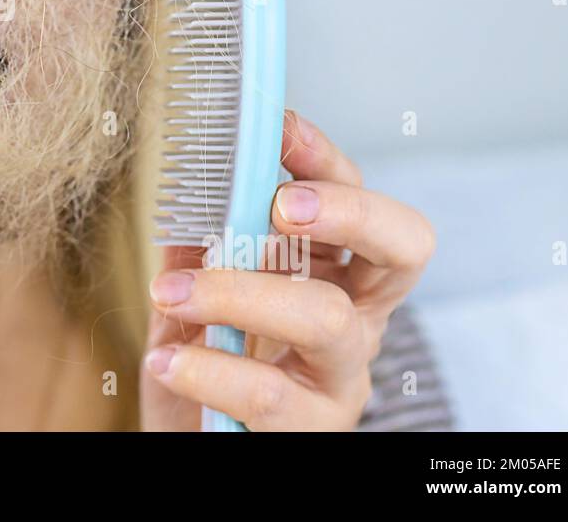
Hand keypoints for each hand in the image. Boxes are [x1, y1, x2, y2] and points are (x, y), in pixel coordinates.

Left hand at [139, 110, 435, 429]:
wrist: (188, 440)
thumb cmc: (202, 360)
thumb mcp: (195, 289)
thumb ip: (201, 240)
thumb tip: (195, 177)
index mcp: (334, 274)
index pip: (360, 201)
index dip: (328, 160)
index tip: (280, 127)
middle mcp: (355, 322)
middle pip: (401, 251)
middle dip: (347, 211)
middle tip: (279, 206)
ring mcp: (339, 380)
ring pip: (326, 318)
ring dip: (241, 292)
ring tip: (169, 292)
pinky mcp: (309, 432)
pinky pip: (269, 393)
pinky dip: (208, 367)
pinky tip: (166, 357)